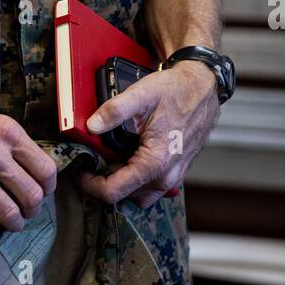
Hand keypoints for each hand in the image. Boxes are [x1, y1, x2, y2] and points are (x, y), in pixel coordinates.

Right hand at [0, 82, 56, 260]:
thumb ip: (8, 140)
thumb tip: (28, 163)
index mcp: (8, 132)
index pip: (46, 169)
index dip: (49, 187)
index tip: (43, 192)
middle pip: (32, 196)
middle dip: (33, 209)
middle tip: (26, 210)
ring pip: (9, 214)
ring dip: (14, 224)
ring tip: (11, 224)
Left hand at [79, 61, 219, 209]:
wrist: (203, 89)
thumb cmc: (177, 91)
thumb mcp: (142, 94)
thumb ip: (115, 110)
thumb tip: (91, 126)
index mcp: (155, 162)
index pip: (113, 191)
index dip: (90, 184)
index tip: (81, 170)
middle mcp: (166, 177)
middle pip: (124, 195)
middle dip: (104, 180)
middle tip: (94, 158)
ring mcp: (173, 177)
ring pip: (138, 195)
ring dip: (121, 181)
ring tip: (110, 157)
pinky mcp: (176, 172)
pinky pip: (150, 186)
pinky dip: (136, 177)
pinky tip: (129, 155)